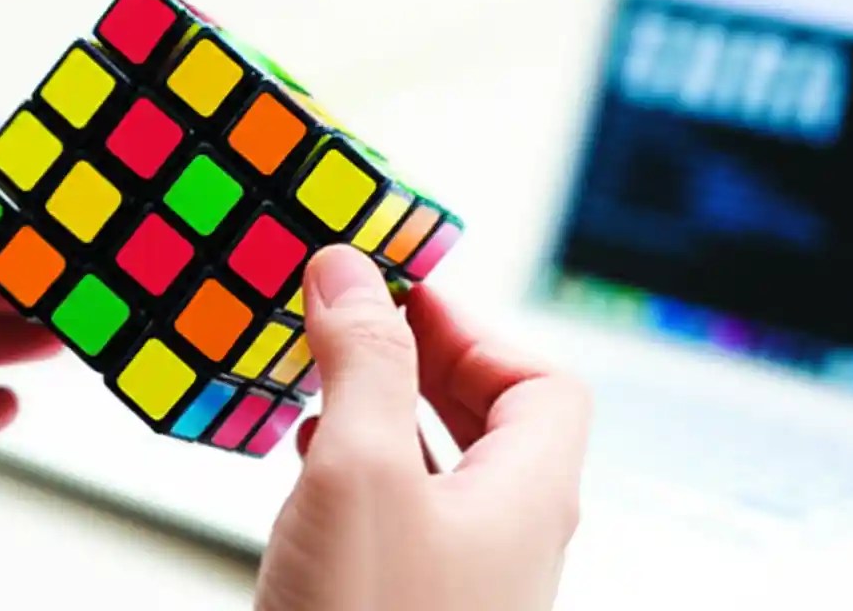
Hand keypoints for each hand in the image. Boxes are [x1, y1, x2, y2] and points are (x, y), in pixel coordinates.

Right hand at [256, 246, 591, 610]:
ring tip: (329, 376)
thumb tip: (350, 275)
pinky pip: (399, 512)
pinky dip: (360, 467)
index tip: (403, 295)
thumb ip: (364, 367)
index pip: (540, 384)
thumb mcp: (362, 477)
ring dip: (386, 411)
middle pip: (491, 420)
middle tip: (362, 323)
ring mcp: (461, 577)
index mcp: (526, 499)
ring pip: (438, 467)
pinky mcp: (407, 602)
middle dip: (423, 360)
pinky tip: (312, 458)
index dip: (473, 328)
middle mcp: (506, 539)